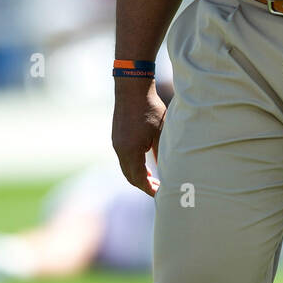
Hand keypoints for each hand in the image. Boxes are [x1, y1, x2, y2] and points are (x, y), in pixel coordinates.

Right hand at [111, 80, 166, 195]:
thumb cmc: (150, 109)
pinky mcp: (117, 137)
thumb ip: (162, 153)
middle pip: (130, 176)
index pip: (139, 178)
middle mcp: (120, 149)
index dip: (149, 189)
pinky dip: (133, 165)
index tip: (160, 194)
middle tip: (158, 190)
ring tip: (153, 180)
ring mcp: (116, 143)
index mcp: (130, 151)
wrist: (132, 88)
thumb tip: (166, 171)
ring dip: (138, 175)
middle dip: (143, 185)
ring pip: (126, 168)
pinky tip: (145, 164)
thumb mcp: (161, 133)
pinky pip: (124, 158)